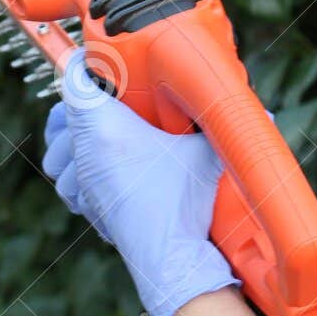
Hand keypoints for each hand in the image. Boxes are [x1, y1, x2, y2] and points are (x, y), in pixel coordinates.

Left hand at [42, 49, 239, 315]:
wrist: (170, 258)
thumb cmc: (182, 202)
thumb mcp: (207, 154)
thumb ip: (224, 125)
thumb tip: (260, 109)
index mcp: (101, 126)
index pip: (74, 80)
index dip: (83, 64)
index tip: (95, 57)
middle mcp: (84, 152)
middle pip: (59, 116)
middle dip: (75, 105)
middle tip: (104, 99)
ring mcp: (83, 184)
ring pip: (56, 158)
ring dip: (70, 148)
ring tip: (96, 141)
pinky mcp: (90, 208)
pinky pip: (72, 187)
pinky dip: (80, 178)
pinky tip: (104, 176)